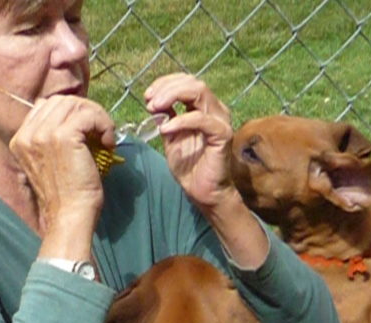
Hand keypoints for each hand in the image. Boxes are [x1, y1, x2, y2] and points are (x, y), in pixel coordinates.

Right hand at [8, 94, 113, 242]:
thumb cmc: (65, 194)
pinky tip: (108, 143)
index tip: (87, 129)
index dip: (71, 112)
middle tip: (100, 131)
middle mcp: (28, 134)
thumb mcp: (49, 161)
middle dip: (86, 111)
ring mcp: (43, 134)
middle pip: (62, 101)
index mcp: (20, 139)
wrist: (69, 216)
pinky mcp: (63, 137)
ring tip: (105, 138)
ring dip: (97, 117)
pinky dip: (104, 124)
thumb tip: (76, 116)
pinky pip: (89, 115)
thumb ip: (51, 138)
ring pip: (76, 105)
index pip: (46, 105)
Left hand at [144, 73, 237, 212]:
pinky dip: (181, 120)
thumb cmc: (189, 166)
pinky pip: (202, 119)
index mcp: (203, 107)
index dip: (165, 83)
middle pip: (193, 82)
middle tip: (149, 101)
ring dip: (173, 96)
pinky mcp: (223, 134)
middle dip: (167, 87)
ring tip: (154, 108)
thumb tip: (153, 103)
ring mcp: (220, 120)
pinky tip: (166, 129)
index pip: (186, 82)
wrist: (203, 191)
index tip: (147, 95)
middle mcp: (214, 109)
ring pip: (199, 92)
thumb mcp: (171, 138)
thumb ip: (165, 119)